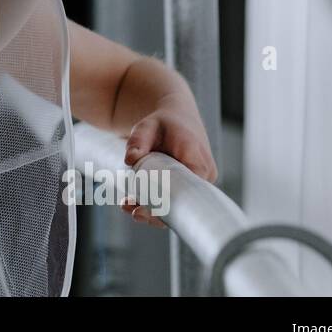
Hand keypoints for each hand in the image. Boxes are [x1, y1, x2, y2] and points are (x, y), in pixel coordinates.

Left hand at [119, 97, 218, 228]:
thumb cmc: (162, 123)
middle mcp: (204, 172)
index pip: (185, 189)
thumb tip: (130, 160)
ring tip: (127, 207)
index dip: (165, 204)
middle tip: (132, 212)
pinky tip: (135, 205)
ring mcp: (201, 180)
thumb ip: (138, 142)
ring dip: (155, 212)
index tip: (143, 210)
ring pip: (180, 204)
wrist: (178, 118)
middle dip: (157, 213)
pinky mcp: (193, 185)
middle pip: (183, 201)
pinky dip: (159, 205)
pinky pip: (178, 199)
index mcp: (196, 156)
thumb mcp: (146, 127)